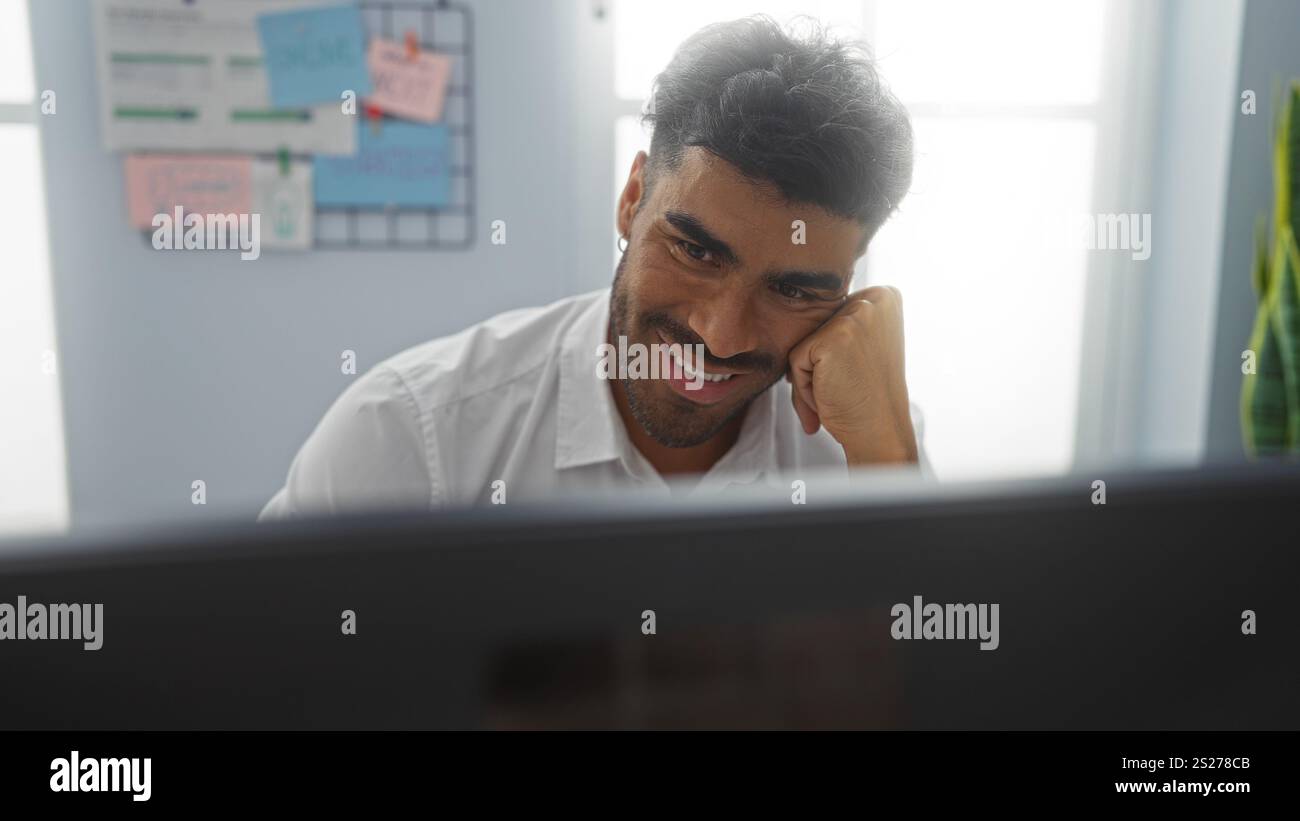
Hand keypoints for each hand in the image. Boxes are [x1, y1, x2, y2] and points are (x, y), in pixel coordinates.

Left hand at [786, 286, 917, 465]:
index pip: (832, 316)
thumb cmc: (869, 396)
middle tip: (847, 389)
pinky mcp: (833, 338)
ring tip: (838, 394)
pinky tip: (830, 398)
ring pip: (805, 344)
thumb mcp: (866, 345)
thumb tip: (797, 308)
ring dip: (812, 378)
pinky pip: (795, 360)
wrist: (880, 432)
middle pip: (817, 328)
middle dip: (822, 365)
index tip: (855, 373)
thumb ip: (843, 324)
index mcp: (886, 297)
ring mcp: (855, 317)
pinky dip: (804, 387)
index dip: (835, 353)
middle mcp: (874, 300)